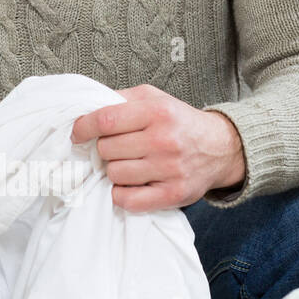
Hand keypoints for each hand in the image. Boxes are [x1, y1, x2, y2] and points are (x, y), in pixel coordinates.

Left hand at [70, 84, 245, 210]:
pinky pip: (128, 200)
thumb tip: (85, 109)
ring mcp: (169, 169)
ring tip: (129, 164)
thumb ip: (122, 99)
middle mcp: (164, 140)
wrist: (220, 148)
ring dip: (114, 171)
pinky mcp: (173, 194)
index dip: (83, 127)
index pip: (106, 120)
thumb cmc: (180, 123)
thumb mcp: (155, 99)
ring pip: (114, 174)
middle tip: (118, 149)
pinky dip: (121, 194)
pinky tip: (130, 185)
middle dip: (104, 149)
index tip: (78, 134)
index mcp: (157, 111)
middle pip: (107, 149)